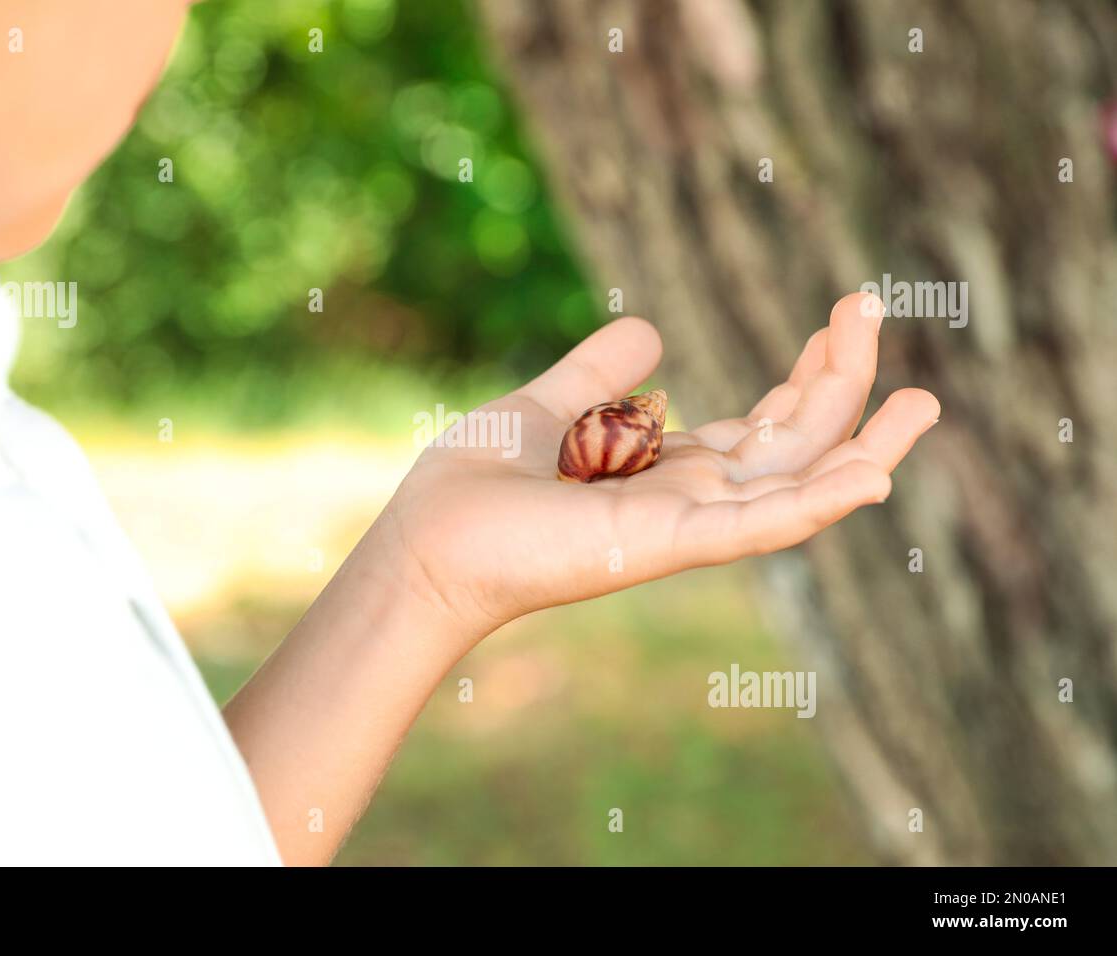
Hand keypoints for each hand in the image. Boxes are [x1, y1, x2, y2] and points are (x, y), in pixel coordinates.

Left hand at [385, 292, 938, 639]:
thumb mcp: (549, 405)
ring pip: (797, 491)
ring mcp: (683, 527)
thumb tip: (651, 329)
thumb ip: (601, 373)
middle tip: (873, 306)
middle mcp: (686, 500)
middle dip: (842, 385)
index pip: (762, 426)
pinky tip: (872, 474)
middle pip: (793, 448)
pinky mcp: (666, 545)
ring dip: (862, 450)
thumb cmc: (475, 484)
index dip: (807, 374)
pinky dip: (816, 506)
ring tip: (923, 402)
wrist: (426, 540)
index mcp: (664, 470)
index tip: (843, 311)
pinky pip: (758, 528)